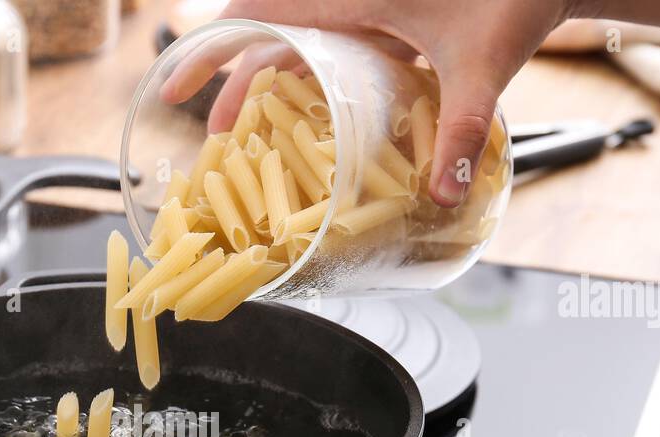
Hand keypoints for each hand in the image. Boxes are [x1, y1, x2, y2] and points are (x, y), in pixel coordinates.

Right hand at [161, 0, 578, 205]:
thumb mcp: (483, 66)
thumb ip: (462, 131)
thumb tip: (443, 195)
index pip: (257, 15)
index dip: (209, 49)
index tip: (176, 86)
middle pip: (267, 36)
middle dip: (232, 84)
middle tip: (214, 138)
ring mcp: (362, 5)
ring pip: (294, 40)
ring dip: (266, 82)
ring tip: (245, 133)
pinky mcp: (382, 13)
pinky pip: (325, 42)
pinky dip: (302, 75)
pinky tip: (300, 114)